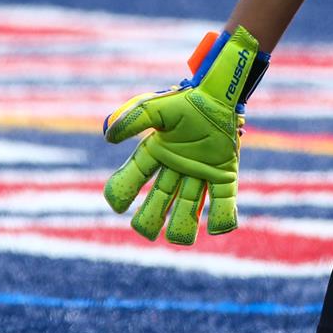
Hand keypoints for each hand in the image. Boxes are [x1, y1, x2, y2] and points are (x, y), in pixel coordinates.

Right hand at [101, 26, 267, 243]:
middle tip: (147, 230)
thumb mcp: (154, 106)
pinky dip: (222, 218)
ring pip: (188, 209)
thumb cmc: (185, 99)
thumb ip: (132, 118)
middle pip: (157, 203)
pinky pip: (223, 201)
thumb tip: (108, 137)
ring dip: (182, 227)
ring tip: (179, 238)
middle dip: (149, 220)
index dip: (121, 194)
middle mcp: (175, 169)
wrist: (219, 95)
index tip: (117, 205)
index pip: (132, 179)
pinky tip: (217, 229)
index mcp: (155, 153)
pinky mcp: (224, 175)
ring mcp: (199, 174)